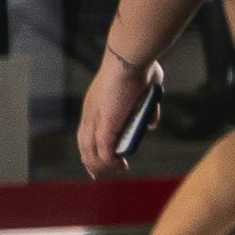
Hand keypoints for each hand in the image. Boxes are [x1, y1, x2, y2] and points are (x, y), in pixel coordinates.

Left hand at [74, 46, 156, 179]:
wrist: (129, 59)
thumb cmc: (138, 67)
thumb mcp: (145, 90)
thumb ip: (148, 107)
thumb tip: (150, 123)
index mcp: (95, 104)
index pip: (87, 131)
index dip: (91, 146)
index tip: (96, 159)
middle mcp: (90, 113)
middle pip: (84, 144)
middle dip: (90, 162)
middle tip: (97, 175)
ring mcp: (96, 119)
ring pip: (91, 150)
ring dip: (102, 164)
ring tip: (117, 170)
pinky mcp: (106, 123)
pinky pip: (104, 149)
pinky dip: (110, 160)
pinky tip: (120, 165)